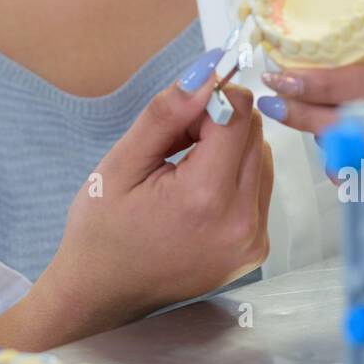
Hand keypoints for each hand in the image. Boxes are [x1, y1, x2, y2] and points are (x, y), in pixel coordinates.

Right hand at [38, 74, 272, 338]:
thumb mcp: (121, 162)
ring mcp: (252, 241)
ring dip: (229, 148)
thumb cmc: (101, 230)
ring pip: (262, 158)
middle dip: (218, 122)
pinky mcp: (255, 251)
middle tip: (173, 143)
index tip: (180, 110)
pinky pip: (259, 189)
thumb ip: (167, 113)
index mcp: (205, 198)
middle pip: (254, 134)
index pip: (238, 114)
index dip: (211, 99)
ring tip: (182, 169)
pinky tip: (196, 192)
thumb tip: (207, 69)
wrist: (101, 294)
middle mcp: (241, 222)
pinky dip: (234, 177)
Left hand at [257, 1, 363, 197]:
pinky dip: (345, 160)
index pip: (353, 85)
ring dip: (320, 138)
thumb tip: (345, 10)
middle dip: (298, 115)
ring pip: (347, 156)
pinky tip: (337, 142)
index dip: (309, 84)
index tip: (277, 76)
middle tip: (273, 103)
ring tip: (304, 117)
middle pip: (340, 127)